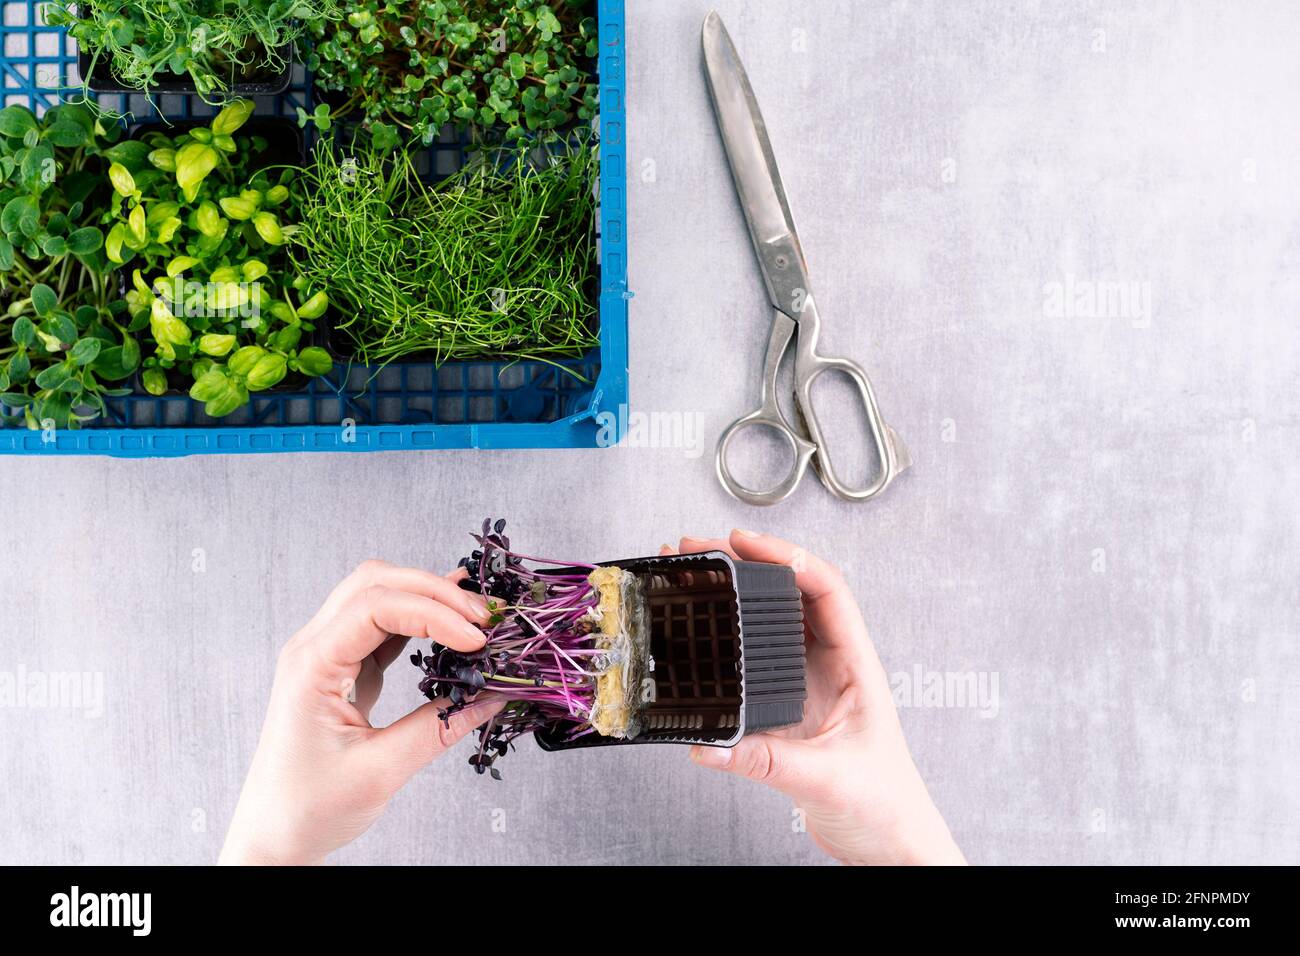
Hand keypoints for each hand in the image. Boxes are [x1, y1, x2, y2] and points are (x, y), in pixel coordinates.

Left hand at [219, 561, 504, 864]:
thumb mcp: (381, 770)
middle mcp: (314, 648)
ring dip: (429, 599)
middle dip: (434, 591)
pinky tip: (451, 627)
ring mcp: (327, 655)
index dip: (433, 614)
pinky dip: (420, 620)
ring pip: (379, 594)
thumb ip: (439, 727)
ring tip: (476, 619)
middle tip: (484, 618)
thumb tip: (492, 696)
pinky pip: (383, 625)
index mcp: (311, 666)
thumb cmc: (309, 808)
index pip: (376, 608)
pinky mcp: (343, 669)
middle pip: (376, 583)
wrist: (273, 835)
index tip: (475, 640)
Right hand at [671, 530, 964, 865]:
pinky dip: (731, 634)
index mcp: (857, 664)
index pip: (826, 589)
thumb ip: (767, 762)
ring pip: (773, 618)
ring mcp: (810, 681)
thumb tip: (712, 745)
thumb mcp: (825, 779)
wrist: (888, 842)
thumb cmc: (884, 805)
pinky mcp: (789, 703)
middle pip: (792, 592)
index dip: (786, 557)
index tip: (744, 544)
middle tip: (704, 549)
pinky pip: (757, 655)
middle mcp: (834, 664)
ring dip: (739, 591)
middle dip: (749, 562)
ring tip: (698, 572)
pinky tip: (707, 627)